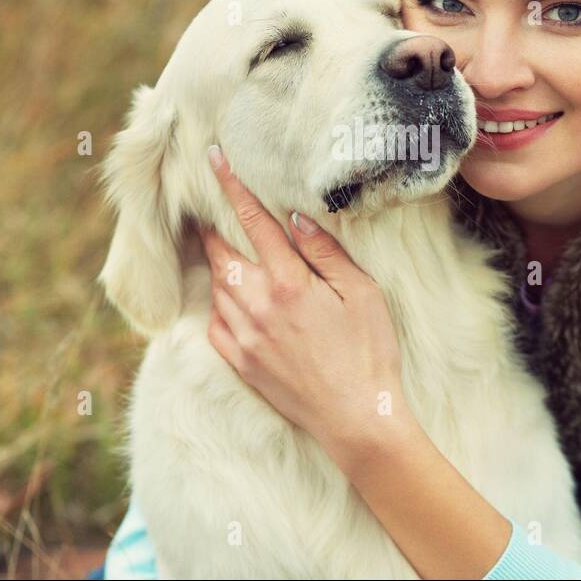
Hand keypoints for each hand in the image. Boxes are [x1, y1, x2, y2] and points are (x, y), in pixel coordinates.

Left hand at [195, 144, 412, 469]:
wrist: (357, 419)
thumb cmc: (370, 353)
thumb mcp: (362, 294)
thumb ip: (325, 253)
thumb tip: (295, 219)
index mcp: (288, 283)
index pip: (252, 222)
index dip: (231, 188)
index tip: (213, 161)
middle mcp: (257, 306)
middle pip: (220, 254)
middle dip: (212, 227)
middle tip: (211, 209)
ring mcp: (244, 337)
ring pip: (216, 287)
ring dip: (217, 264)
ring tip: (223, 250)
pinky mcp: (241, 363)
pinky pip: (214, 325)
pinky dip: (217, 304)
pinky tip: (231, 299)